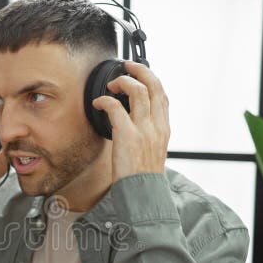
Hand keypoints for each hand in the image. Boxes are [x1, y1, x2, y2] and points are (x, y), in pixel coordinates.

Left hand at [92, 61, 169, 180]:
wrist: (143, 195)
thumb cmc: (143, 178)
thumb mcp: (152, 153)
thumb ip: (147, 136)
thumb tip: (132, 124)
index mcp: (164, 130)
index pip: (163, 96)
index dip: (151, 81)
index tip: (140, 75)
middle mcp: (157, 126)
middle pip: (154, 86)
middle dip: (139, 71)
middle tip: (126, 67)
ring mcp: (144, 129)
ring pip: (138, 91)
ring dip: (122, 82)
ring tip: (111, 84)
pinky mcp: (128, 135)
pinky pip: (115, 107)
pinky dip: (105, 101)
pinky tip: (98, 103)